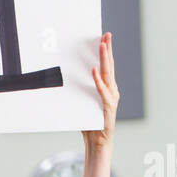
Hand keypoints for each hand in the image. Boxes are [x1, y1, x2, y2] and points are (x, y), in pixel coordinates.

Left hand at [82, 32, 117, 151]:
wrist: (97, 141)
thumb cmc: (90, 122)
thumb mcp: (83, 102)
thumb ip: (79, 91)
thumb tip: (65, 78)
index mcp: (107, 87)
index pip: (106, 66)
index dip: (106, 51)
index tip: (104, 37)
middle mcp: (112, 90)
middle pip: (109, 66)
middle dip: (108, 49)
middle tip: (106, 35)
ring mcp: (111, 97)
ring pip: (108, 74)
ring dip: (104, 59)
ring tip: (102, 46)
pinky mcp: (108, 106)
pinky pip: (102, 91)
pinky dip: (98, 80)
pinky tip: (94, 70)